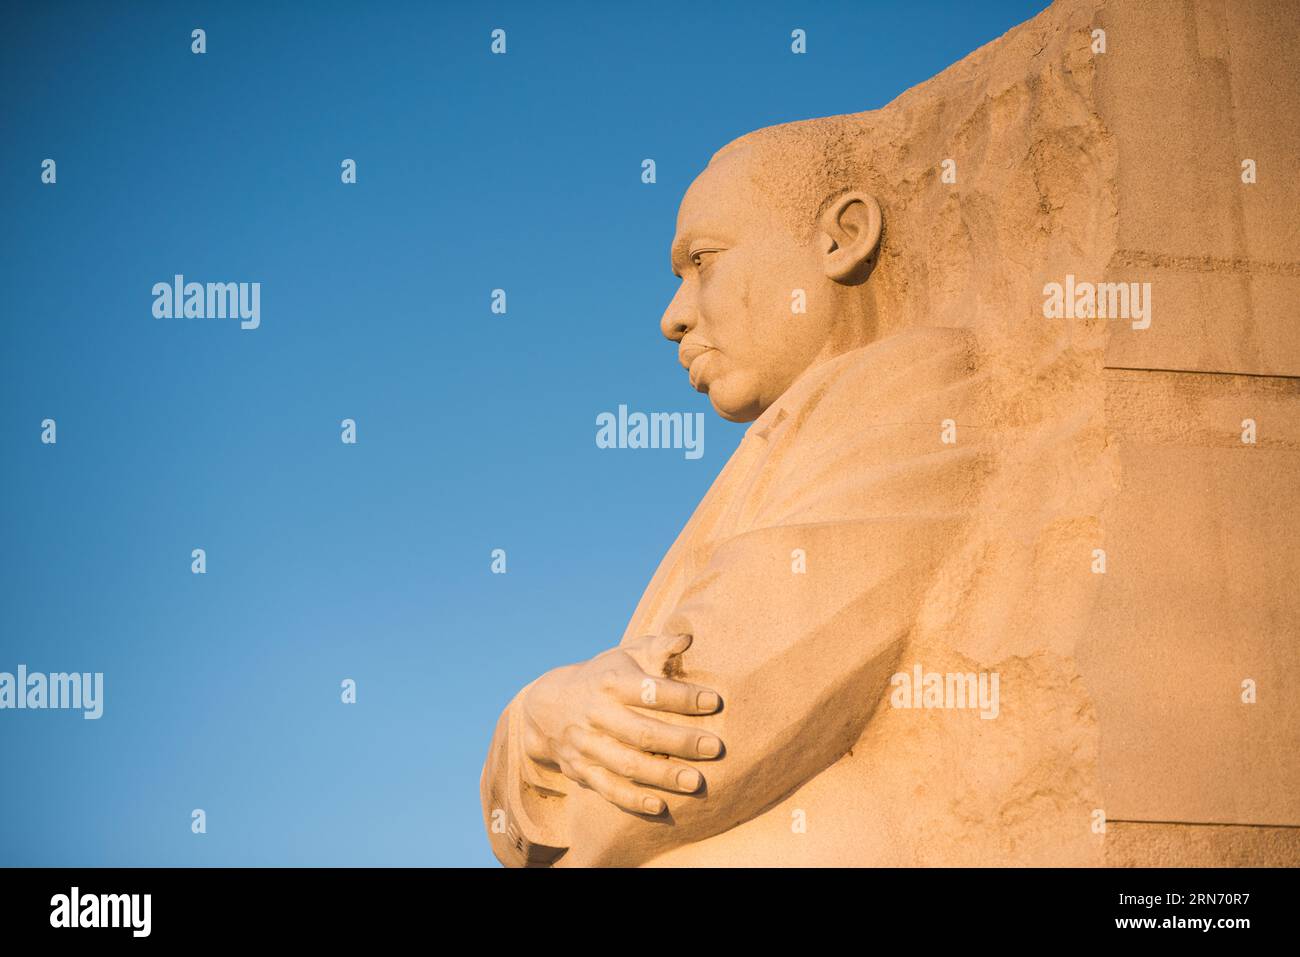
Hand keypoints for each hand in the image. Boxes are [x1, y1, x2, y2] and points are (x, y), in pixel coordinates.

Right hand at [517, 633, 723, 815]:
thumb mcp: (624, 655)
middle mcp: (596, 714)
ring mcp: (586, 745)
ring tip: (696, 783)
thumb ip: (657, 648)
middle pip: (641, 732)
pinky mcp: (581, 771)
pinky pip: (608, 789)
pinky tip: (660, 806)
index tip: (714, 701)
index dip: (682, 696)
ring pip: (627, 764)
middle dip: (680, 741)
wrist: (546, 706)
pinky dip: (633, 799)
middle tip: (715, 748)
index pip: (649, 691)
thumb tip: (687, 640)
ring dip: (662, 776)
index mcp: (610, 682)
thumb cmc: (603, 677)